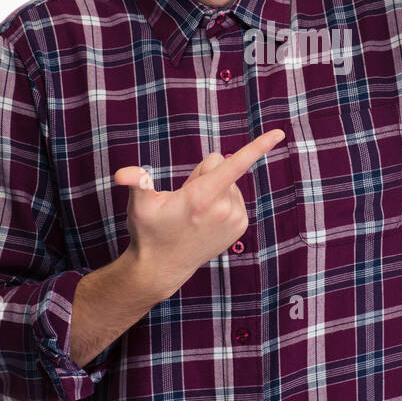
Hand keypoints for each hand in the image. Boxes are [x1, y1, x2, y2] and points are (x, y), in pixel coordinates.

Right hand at [114, 129, 285, 298]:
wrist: (162, 267)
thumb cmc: (149, 231)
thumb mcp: (140, 205)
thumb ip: (136, 183)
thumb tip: (121, 174)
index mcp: (203, 198)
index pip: (234, 164)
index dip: (257, 146)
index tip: (279, 132)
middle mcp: (225, 208)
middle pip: (219, 163)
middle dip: (202, 173)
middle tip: (184, 198)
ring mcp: (236, 218)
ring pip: (229, 180)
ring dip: (212, 188)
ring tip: (194, 211)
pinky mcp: (241, 225)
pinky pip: (234, 195)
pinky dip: (221, 200)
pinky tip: (206, 218)